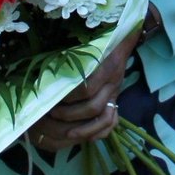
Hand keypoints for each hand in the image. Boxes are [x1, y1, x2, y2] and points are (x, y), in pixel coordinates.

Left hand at [25, 26, 140, 152]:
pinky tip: (82, 137)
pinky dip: (98, 132)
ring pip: (104, 118)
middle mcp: (114, 81)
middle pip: (93, 106)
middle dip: (70, 113)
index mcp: (107, 65)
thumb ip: (73, 49)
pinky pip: (111, 123)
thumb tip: (52, 54)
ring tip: (64, 129)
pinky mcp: (116, 101)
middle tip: (51, 112)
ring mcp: (116, 93)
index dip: (69, 96)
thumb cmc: (96, 39)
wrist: (123, 37)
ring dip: (83, 127)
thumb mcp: (85, 42)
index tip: (53, 96)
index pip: (86, 88)